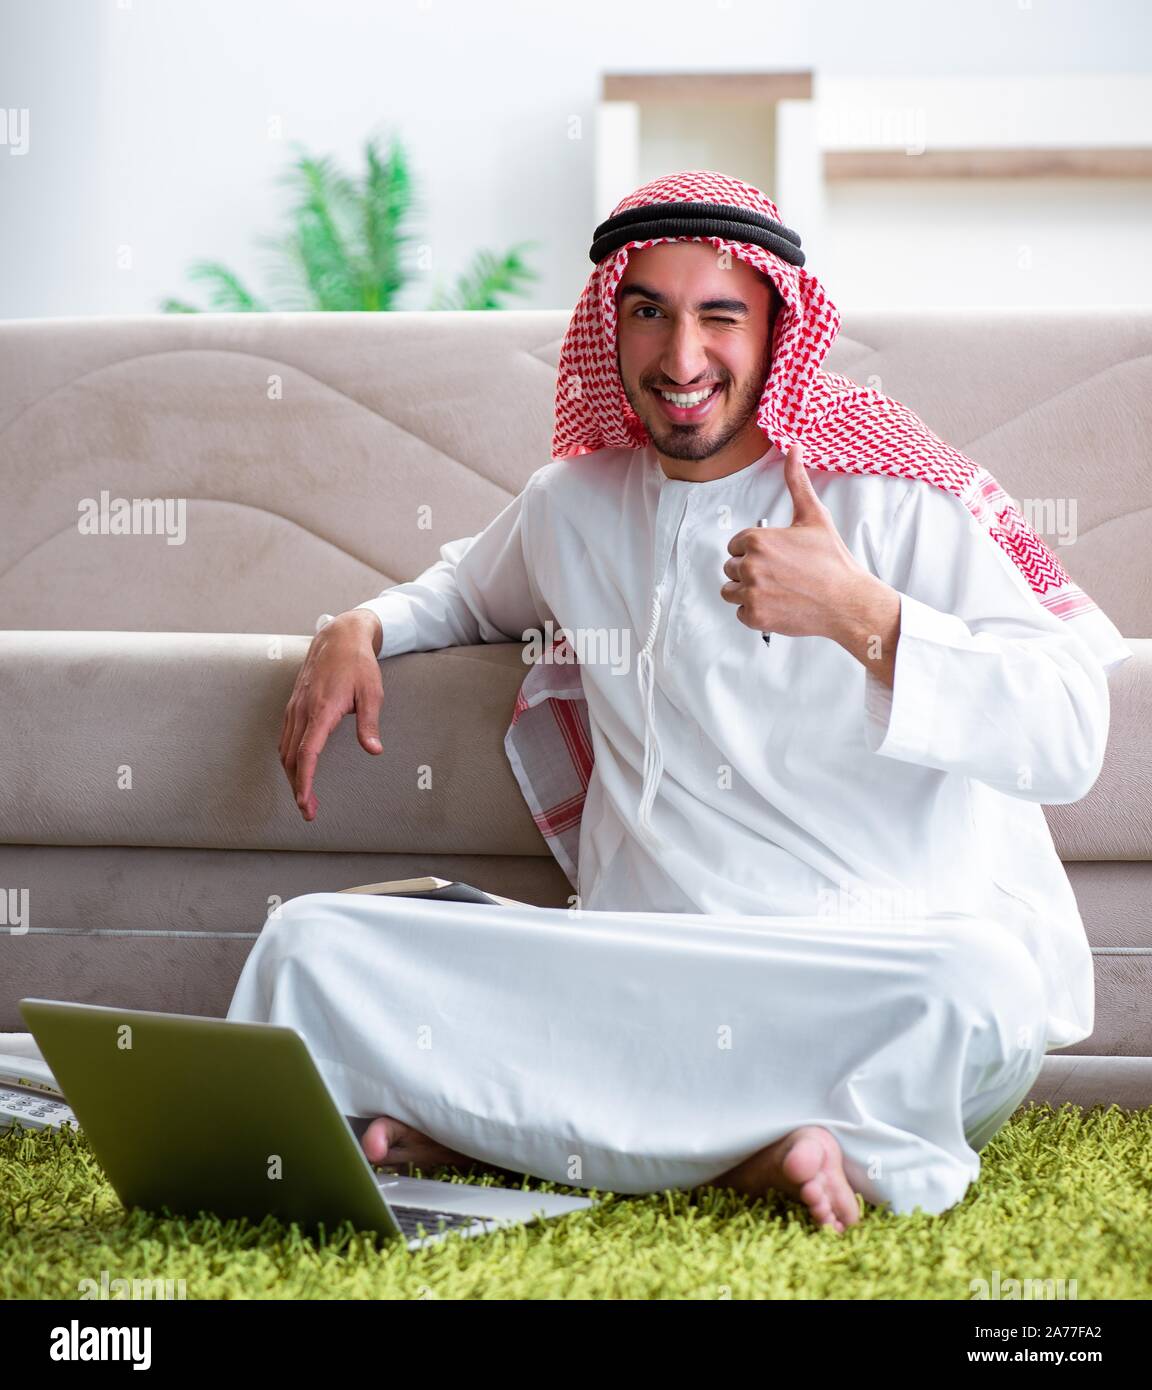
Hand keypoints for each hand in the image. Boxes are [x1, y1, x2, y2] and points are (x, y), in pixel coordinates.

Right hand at [279, 609, 384, 820]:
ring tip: (305, 796)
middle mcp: (302, 711)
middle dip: (297, 787)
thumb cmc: (358, 665)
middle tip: (309, 811)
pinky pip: (285, 737)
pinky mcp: (294, 705)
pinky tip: (297, 768)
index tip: (305, 803)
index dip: (304, 782)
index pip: (308, 754)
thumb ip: (370, 724)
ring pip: (285, 749)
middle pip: (292, 758)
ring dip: (292, 775)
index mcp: (322, 710)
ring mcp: (295, 707)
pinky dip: (289, 758)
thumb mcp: (372, 692)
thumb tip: (374, 750)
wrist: (338, 637)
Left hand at [720, 442, 875, 640]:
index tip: (777, 556)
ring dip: (748, 592)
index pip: (736, 545)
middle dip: (751, 571)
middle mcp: (749, 565)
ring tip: (777, 590)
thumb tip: (794, 447)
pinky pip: (739, 613)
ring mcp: (751, 593)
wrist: (847, 600)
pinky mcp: (755, 617)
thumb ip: (796, 481)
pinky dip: (755, 612)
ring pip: (731, 591)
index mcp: (757, 540)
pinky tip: (778, 605)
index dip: (755, 550)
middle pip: (732, 567)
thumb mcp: (814, 516)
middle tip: (781, 575)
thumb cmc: (832, 560)